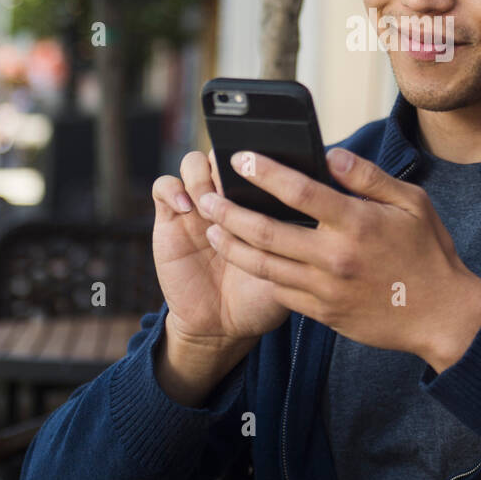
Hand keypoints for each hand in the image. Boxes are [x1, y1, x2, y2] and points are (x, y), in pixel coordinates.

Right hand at [151, 149, 291, 351]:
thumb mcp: (290, 268)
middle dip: (229, 161)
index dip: (263, 158)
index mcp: (258, 202)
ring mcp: (197, 206)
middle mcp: (227, 198)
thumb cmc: (261, 296)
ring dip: (202, 174)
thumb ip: (299, 237)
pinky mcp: (170, 219)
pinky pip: (163, 186)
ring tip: (211, 199)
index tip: (272, 167)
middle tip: (238, 181)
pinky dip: (173, 189)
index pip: (258, 161)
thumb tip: (317, 206)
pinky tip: (188, 209)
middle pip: (224, 152)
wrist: (222, 326)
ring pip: (193, 162)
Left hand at [197, 147, 480, 370]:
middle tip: (205, 197)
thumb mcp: (411, 203)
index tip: (240, 158)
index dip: (265, 173)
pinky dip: (259, 275)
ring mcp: (326, 289)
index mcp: (356, 224)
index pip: (300, 192)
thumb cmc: (428, 253)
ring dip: (233, 246)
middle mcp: (335, 257)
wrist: (443, 315)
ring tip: (211, 229)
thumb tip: (330, 154)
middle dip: (229, 212)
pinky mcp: (324, 313)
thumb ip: (367, 177)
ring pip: (264, 266)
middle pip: (267, 232)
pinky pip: (281, 293)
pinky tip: (246, 260)